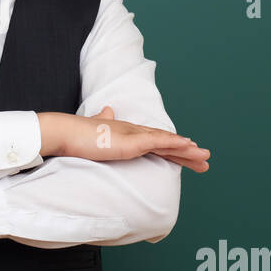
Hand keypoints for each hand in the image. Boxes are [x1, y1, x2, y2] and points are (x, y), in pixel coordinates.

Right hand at [38, 106, 209, 171]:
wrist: (64, 132)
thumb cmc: (76, 135)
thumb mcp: (94, 129)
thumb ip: (103, 121)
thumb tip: (107, 110)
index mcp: (127, 133)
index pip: (155, 142)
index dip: (172, 149)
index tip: (188, 154)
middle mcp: (134, 131)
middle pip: (166, 143)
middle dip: (186, 153)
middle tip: (205, 161)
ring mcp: (133, 136)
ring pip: (167, 142)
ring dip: (188, 150)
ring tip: (205, 156)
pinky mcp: (130, 142)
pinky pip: (158, 142)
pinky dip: (175, 144)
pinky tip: (189, 145)